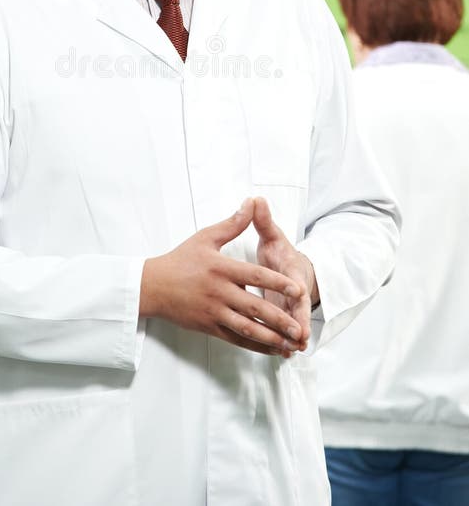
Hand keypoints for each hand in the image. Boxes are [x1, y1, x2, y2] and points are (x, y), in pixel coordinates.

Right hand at [140, 198, 306, 356]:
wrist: (152, 286)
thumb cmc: (180, 260)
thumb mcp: (205, 237)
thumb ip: (232, 224)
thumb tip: (251, 203)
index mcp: (222, 268)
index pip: (256, 276)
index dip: (278, 283)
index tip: (297, 290)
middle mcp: (219, 292)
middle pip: (254, 307)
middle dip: (279, 319)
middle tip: (299, 327)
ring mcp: (214, 312)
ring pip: (247, 328)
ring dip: (270, 338)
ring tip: (290, 343)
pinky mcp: (209, 326)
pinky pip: (235, 339)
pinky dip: (255, 345)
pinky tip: (270, 348)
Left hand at [253, 196, 318, 351]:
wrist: (294, 270)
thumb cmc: (282, 254)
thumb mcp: (274, 236)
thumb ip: (263, 221)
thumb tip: (256, 199)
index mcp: (292, 271)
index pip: (295, 277)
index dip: (296, 286)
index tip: (298, 292)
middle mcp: (295, 292)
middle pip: (298, 307)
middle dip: (299, 320)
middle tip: (299, 334)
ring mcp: (290, 308)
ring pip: (292, 324)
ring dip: (292, 336)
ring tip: (291, 351)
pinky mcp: (284, 319)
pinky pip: (283, 333)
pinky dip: (283, 343)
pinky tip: (282, 355)